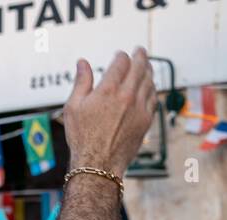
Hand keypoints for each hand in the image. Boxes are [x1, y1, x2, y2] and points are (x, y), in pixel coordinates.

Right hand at [62, 48, 156, 176]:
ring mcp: (140, 107)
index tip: (120, 55)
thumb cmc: (82, 138)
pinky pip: (154, 97)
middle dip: (140, 56)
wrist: (98, 163)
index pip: (121, 63)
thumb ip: (81, 82)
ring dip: (148, 69)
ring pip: (150, 80)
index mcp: (108, 90)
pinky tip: (149, 86)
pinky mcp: (146, 119)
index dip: (121, 56)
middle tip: (140, 50)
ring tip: (147, 65)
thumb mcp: (73, 108)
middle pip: (140, 67)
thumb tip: (82, 63)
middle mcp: (127, 95)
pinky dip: (152, 87)